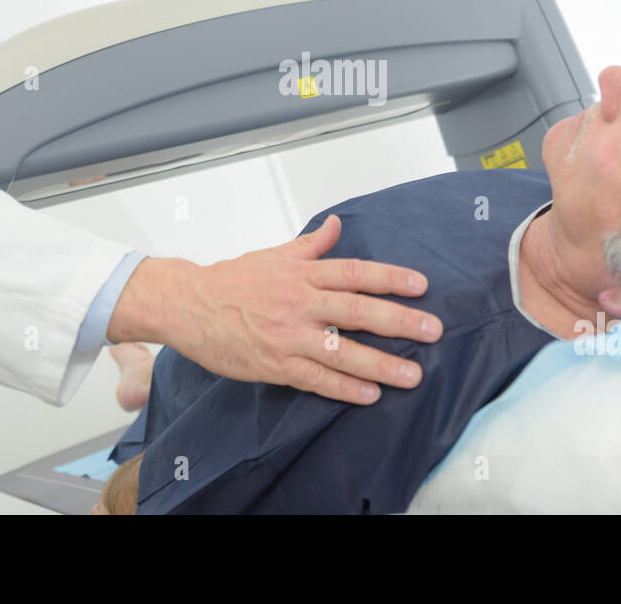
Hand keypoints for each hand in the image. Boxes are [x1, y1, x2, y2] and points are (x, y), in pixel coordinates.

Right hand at [108, 215, 442, 405]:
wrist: (188, 305)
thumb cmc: (231, 280)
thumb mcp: (273, 255)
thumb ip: (310, 244)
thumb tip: (336, 225)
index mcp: (302, 274)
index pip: (355, 272)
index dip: (390, 277)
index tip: (421, 285)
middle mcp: (299, 302)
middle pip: (357, 310)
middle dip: (399, 321)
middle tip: (433, 331)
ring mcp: (288, 336)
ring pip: (342, 350)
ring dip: (381, 364)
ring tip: (412, 375)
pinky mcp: (275, 364)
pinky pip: (316, 379)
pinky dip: (344, 388)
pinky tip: (370, 395)